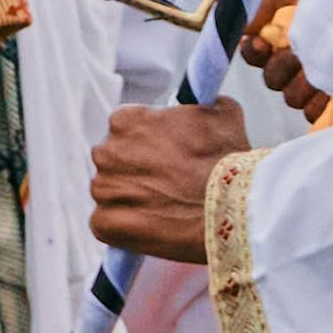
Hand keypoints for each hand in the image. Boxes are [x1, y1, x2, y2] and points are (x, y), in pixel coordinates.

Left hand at [85, 99, 251, 265]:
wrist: (229, 207)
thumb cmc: (225, 159)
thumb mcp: (220, 111)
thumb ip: (195, 105)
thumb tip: (196, 106)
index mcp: (125, 120)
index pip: (125, 127)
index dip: (146, 141)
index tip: (163, 153)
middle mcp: (106, 152)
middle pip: (113, 159)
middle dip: (134, 168)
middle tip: (164, 181)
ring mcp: (103, 190)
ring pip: (110, 191)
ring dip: (129, 197)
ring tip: (161, 207)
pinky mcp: (105, 225)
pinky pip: (107, 223)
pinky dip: (123, 227)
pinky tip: (150, 226)